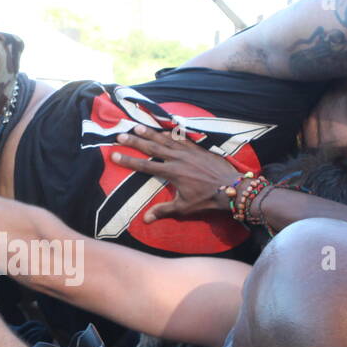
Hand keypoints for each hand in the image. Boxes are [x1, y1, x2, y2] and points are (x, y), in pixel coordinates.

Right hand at [109, 125, 241, 221]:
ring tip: (138, 126)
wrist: (232, 188)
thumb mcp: (184, 208)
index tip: (114, 154)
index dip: (128, 161)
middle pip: (152, 147)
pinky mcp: (198, 149)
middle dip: (135, 141)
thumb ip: (164, 210)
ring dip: (151, 132)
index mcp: (172, 172)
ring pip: (166, 139)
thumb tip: (145, 220)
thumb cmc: (207, 200)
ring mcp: (189, 152)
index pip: (145, 166)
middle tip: (121, 134)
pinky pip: (182, 138)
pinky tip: (166, 130)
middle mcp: (178, 158)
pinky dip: (172, 134)